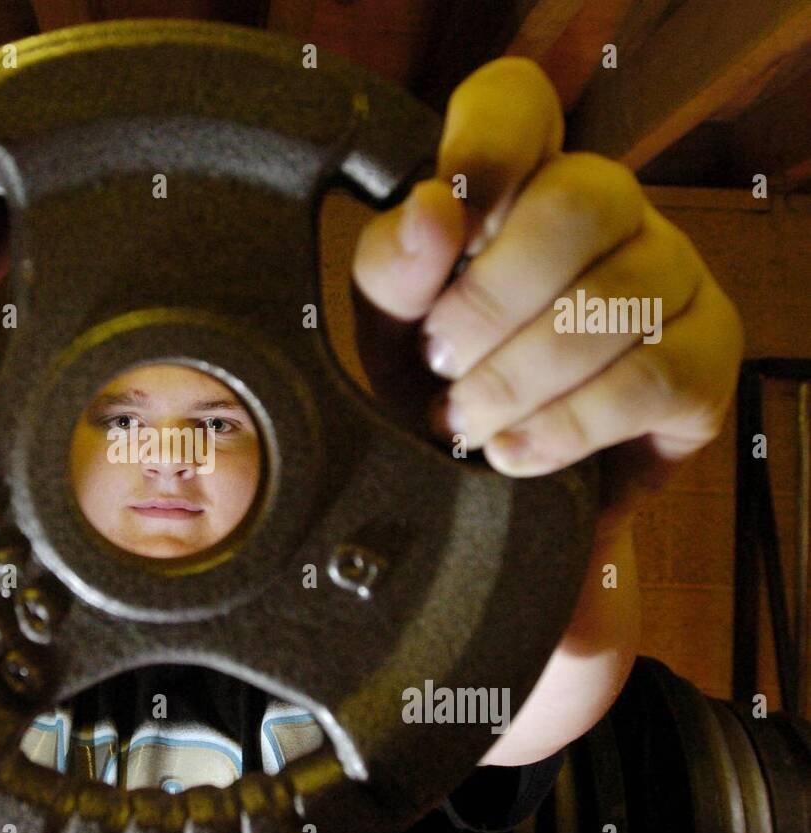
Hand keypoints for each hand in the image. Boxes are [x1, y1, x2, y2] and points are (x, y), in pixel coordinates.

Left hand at [350, 57, 743, 536]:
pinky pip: (651, 378)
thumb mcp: (391, 325)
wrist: (493, 464)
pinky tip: (515, 449)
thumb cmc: (441, 372)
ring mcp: (671, 271)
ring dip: (521, 376)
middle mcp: (608, 205)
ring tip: (465, 423)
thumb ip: (393, 268)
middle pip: (580, 202)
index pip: (516, 102)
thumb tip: (431, 209)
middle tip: (441, 363)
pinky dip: (570, 424)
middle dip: (494, 300)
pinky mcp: (707, 351)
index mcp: (517, 176)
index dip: (486, 148)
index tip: (446, 220)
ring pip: (616, 299)